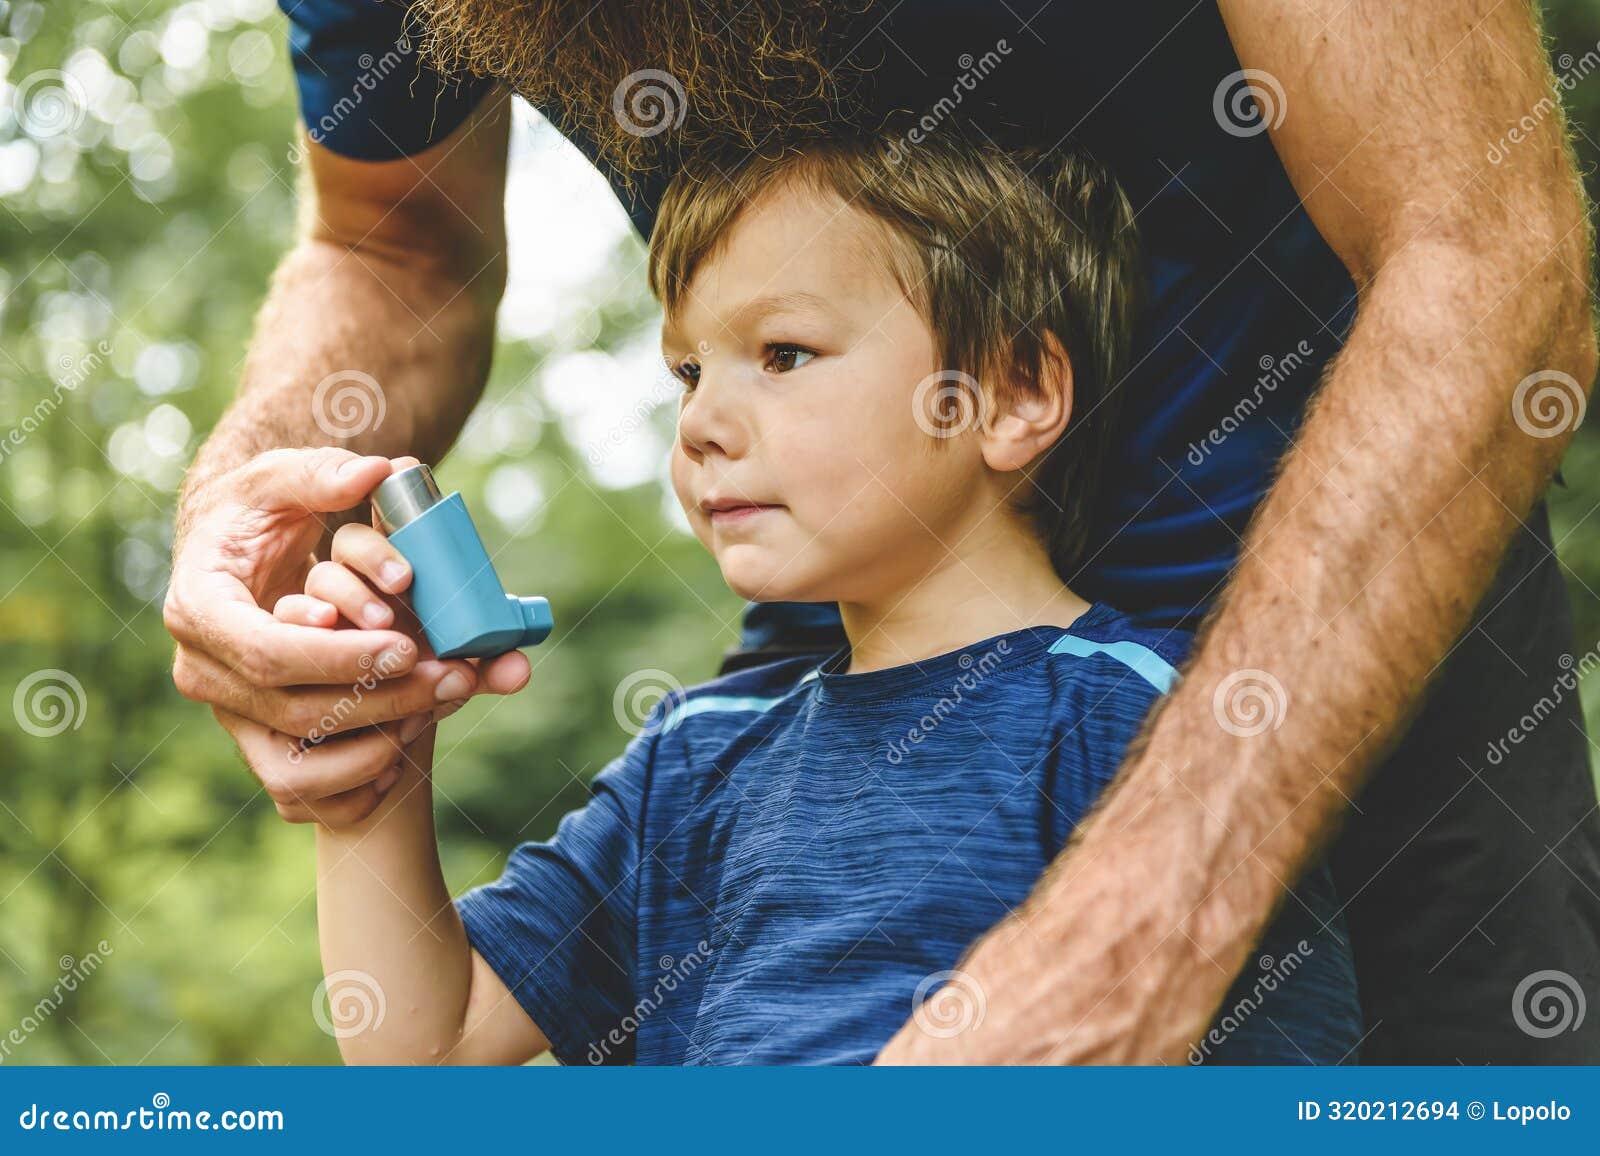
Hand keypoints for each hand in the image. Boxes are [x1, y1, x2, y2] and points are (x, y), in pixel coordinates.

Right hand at [164, 448, 528, 824]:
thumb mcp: (284, 477)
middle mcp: (202, 670)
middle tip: (453, 676)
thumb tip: (374, 473)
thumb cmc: (259, 510)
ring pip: (299, 758)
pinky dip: (358, 781)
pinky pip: (301, 786)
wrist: (233, 550)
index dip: (339, 658)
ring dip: (379, 743)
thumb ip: (325, 473)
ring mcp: (226, 711)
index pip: (265, 652)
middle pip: (294, 709)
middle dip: (381, 699)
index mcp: (200, 607)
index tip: (407, 645)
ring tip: (443, 703)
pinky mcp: (254, 738)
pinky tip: (411, 748)